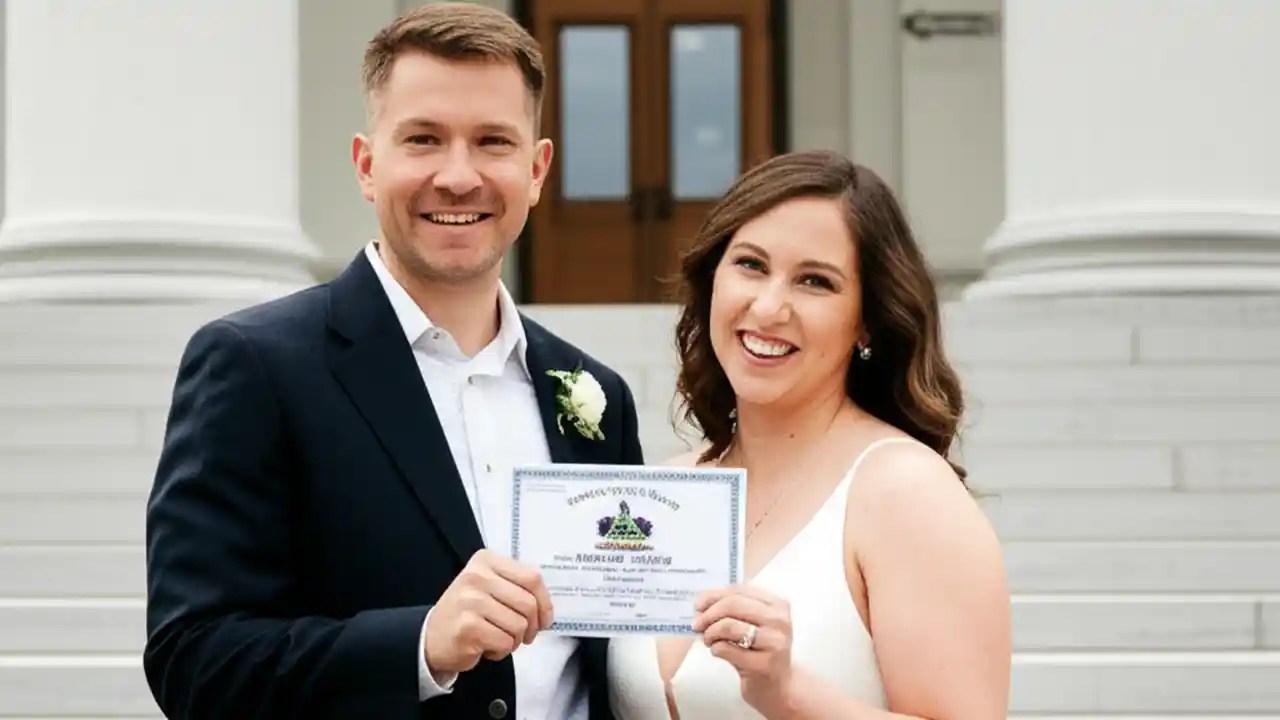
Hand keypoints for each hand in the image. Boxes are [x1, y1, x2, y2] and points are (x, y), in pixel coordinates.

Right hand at [423, 549, 553, 675]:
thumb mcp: (489, 587)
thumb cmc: (467, 612)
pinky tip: (487, 647)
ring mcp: (471, 601)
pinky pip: (505, 642)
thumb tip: (547, 609)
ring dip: (515, 640)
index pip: (532, 578)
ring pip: (519, 625)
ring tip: (499, 638)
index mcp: (486, 561)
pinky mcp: (468, 627)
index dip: (545, 602)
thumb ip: (516, 587)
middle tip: (524, 636)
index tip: (544, 619)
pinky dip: (502, 651)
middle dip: (532, 626)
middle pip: (528, 603)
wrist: (430, 636)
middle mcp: (477, 576)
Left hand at [693, 584, 794, 714]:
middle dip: (708, 614)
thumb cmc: (762, 651)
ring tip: (708, 640)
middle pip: (733, 604)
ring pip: (728, 626)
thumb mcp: (756, 624)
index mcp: (778, 605)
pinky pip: (726, 649)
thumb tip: (702, 603)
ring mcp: (773, 643)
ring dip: (710, 632)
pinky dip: (715, 648)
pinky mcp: (763, 665)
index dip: (713, 595)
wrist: (779, 687)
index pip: (739, 590)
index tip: (698, 605)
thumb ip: (736, 609)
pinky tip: (717, 652)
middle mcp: (779, 621)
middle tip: (697, 624)